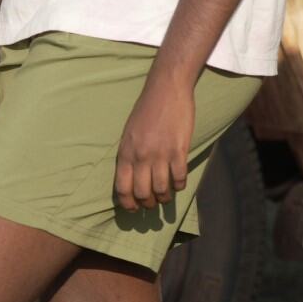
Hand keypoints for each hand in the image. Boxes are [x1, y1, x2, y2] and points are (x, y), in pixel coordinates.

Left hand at [114, 71, 195, 211]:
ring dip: (164, 198)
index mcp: (125, 153)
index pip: (122, 187)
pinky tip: (179, 185)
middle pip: (142, 192)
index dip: (127, 203)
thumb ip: (129, 155)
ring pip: (162, 188)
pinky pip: (179, 176)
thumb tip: (131, 177)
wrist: (165, 92)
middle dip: (147, 204)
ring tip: (166, 198)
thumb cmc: (145, 112)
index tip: (133, 210)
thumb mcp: (128, 134)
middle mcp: (141, 156)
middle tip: (152, 205)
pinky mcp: (179, 149)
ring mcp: (161, 154)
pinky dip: (179, 185)